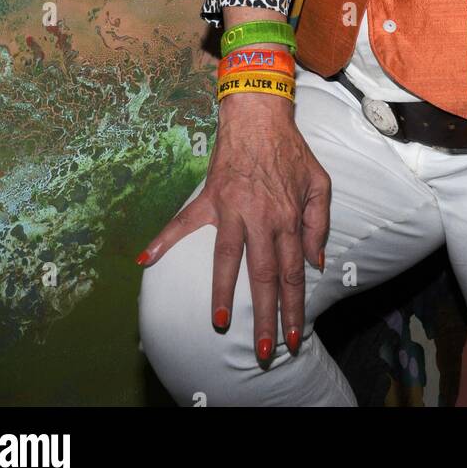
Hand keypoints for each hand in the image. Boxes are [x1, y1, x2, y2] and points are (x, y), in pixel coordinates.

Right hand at [137, 91, 331, 363]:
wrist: (261, 115)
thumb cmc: (291, 150)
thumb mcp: (319, 183)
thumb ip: (319, 224)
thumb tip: (315, 262)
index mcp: (288, 219)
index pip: (291, 274)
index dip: (292, 308)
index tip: (291, 337)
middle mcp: (261, 219)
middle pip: (263, 277)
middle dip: (265, 317)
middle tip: (264, 352)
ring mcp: (233, 210)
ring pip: (228, 259)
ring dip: (224, 293)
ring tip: (219, 324)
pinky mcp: (210, 198)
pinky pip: (184, 222)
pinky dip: (164, 239)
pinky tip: (147, 259)